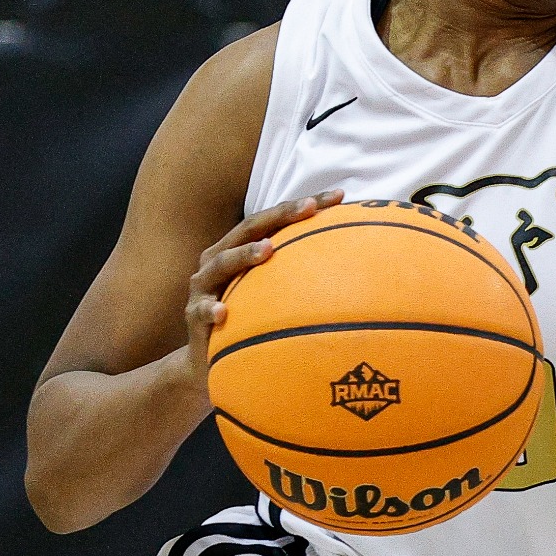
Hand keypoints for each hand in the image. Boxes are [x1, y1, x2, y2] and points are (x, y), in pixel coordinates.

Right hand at [183, 190, 343, 388]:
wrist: (207, 359)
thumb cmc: (249, 316)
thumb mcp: (275, 294)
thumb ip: (305, 275)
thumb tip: (362, 267)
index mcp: (242, 247)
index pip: (276, 219)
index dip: (306, 204)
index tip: (340, 196)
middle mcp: (220, 259)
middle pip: (249, 229)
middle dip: (279, 216)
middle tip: (308, 208)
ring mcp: (204, 286)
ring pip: (222, 263)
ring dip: (244, 255)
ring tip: (267, 250)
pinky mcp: (194, 316)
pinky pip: (201, 311)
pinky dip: (210, 309)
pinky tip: (223, 313)